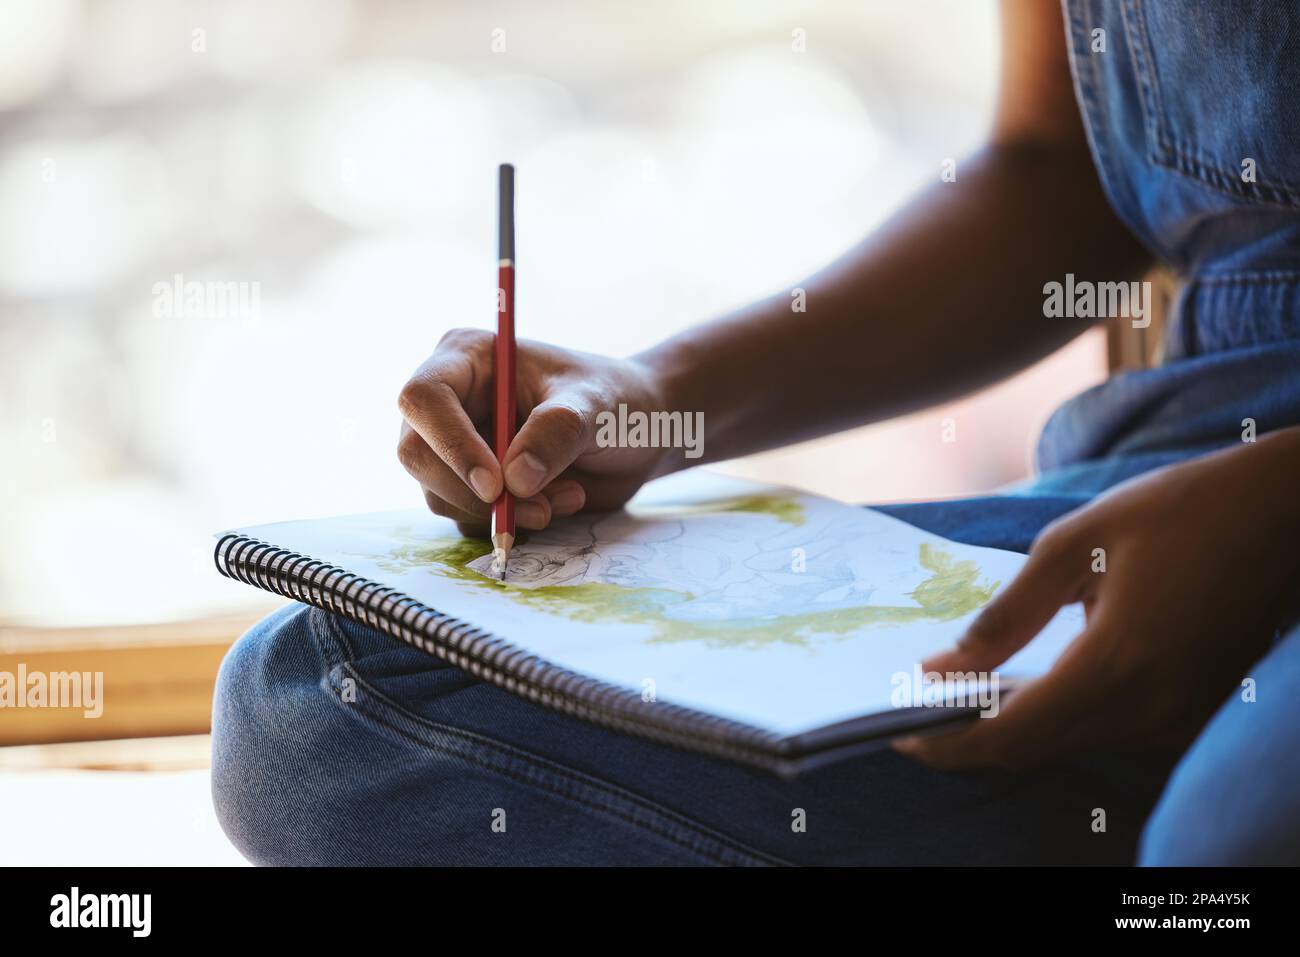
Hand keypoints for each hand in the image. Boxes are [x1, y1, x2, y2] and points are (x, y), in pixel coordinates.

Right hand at [397, 328, 668, 534]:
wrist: (637, 438)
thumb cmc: (618, 403)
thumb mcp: (598, 408)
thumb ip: (558, 433)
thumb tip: (514, 481)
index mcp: (468, 358)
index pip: (424, 398)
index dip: (451, 444)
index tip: (496, 485)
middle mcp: (451, 401)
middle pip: (417, 454)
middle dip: (474, 493)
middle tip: (539, 510)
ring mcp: (456, 446)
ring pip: (440, 495)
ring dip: (502, 512)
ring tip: (567, 496)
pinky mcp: (471, 485)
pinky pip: (466, 518)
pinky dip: (511, 523)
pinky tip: (557, 503)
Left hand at [893, 428, 1299, 769]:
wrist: (1279, 511)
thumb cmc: (1176, 511)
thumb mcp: (1073, 545)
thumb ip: (1005, 615)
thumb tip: (943, 666)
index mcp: (1117, 663)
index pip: (1011, 733)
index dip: (948, 740)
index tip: (899, 729)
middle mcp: (1151, 707)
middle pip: (1035, 751)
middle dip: (967, 741)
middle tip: (914, 713)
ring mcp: (1177, 717)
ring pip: (1068, 746)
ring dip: (1008, 732)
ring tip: (954, 697)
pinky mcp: (1191, 712)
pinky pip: (1104, 734)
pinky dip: (1054, 722)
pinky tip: (1018, 691)